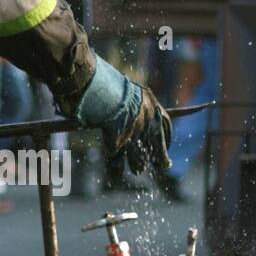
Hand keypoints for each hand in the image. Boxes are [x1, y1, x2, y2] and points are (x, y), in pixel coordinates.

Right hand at [66, 55, 171, 180]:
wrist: (88, 80)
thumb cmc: (102, 84)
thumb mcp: (125, 91)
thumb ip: (133, 105)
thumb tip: (137, 118)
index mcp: (149, 103)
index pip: (165, 124)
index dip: (166, 138)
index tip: (167, 145)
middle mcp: (145, 117)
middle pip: (155, 142)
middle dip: (158, 156)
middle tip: (163, 166)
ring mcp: (131, 129)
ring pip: (137, 151)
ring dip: (137, 162)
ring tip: (138, 171)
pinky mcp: (117, 138)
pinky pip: (116, 155)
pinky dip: (114, 166)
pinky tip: (114, 175)